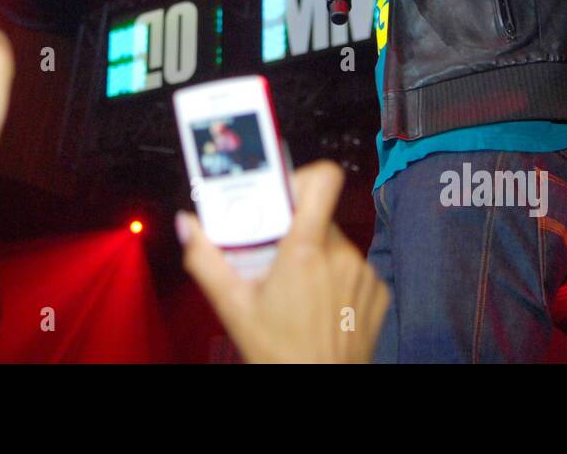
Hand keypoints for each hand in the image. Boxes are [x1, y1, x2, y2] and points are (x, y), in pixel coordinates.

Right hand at [177, 161, 389, 362]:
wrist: (320, 388)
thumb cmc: (279, 354)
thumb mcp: (233, 305)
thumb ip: (206, 258)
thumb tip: (187, 224)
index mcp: (305, 250)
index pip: (322, 180)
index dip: (301, 178)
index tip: (280, 194)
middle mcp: (340, 254)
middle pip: (318, 216)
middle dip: (294, 229)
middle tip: (273, 255)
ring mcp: (364, 273)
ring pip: (334, 242)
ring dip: (315, 256)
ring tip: (295, 289)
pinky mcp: (378, 291)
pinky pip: (354, 267)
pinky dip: (336, 278)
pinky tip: (319, 304)